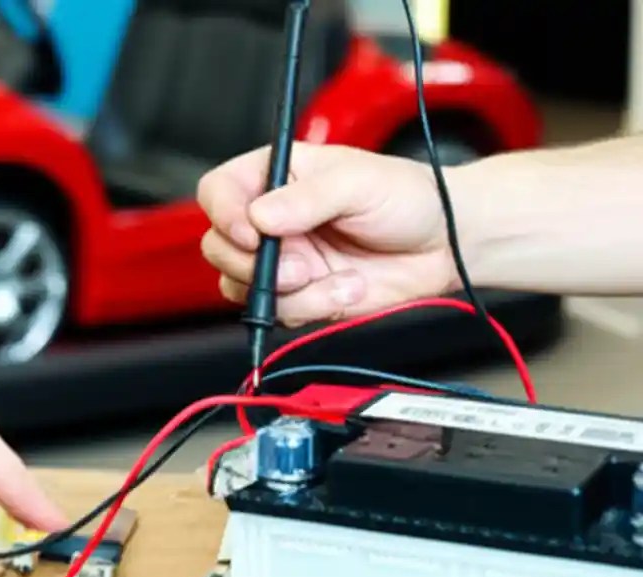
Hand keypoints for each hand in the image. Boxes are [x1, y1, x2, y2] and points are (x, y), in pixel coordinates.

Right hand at [198, 142, 460, 326]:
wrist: (445, 244)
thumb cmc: (408, 196)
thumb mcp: (359, 182)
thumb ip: (308, 197)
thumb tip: (260, 216)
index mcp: (276, 177)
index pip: (218, 191)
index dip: (224, 214)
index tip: (251, 232)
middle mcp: (270, 220)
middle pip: (219, 246)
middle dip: (254, 264)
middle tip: (300, 264)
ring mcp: (282, 260)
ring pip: (241, 287)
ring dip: (287, 291)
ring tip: (332, 276)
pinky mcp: (299, 294)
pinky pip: (278, 312)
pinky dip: (312, 307)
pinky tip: (347, 287)